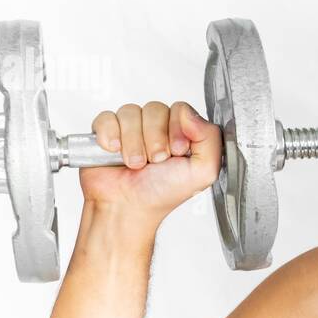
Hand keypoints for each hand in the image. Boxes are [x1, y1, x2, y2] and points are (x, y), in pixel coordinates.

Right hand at [79, 101, 220, 221]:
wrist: (129, 208)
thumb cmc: (163, 193)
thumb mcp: (203, 172)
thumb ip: (210, 138)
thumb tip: (190, 113)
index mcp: (181, 132)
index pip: (180, 109)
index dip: (176, 129)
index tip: (176, 152)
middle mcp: (157, 128)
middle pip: (155, 108)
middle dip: (155, 138)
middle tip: (155, 161)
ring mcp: (131, 128)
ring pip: (130, 112)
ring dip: (133, 142)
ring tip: (135, 163)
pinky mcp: (107, 131)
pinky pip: (107, 118)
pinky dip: (110, 136)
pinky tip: (114, 152)